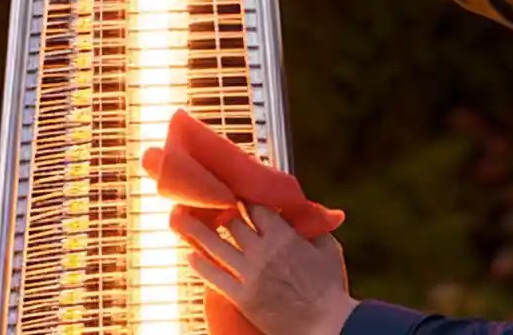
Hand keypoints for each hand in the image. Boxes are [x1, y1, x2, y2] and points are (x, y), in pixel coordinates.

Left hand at [171, 203, 358, 334]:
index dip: (243, 197)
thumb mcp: (328, 250)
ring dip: (195, 229)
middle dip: (219, 210)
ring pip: (214, 245)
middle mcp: (262, 251)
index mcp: (283, 236)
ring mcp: (249, 274)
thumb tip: (301, 215)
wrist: (324, 326)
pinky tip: (191, 256)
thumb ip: (312, 228)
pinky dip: (201, 265)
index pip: (256, 207)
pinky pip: (214, 277)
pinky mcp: (241, 296)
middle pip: (232, 222)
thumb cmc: (330, 290)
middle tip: (208, 203)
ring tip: (181, 218)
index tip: (235, 191)